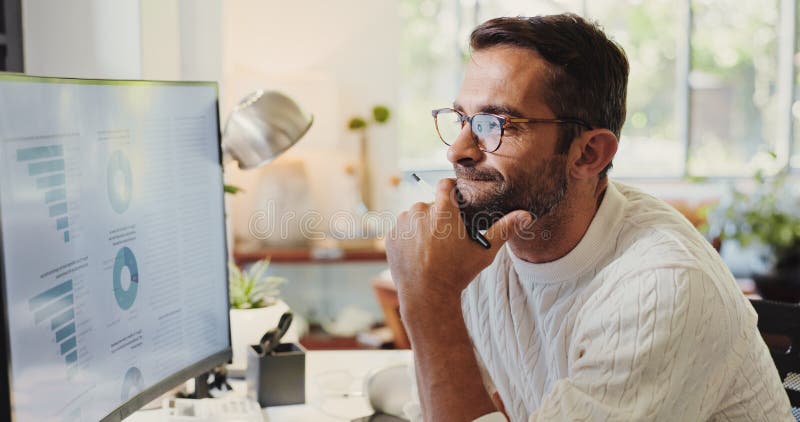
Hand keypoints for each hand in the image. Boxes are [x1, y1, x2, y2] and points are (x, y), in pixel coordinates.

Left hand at [385, 178, 531, 324]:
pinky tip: (418, 254)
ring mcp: (402, 224)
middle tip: (448, 237)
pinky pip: (402, 231)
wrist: (427, 296)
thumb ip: (504, 229)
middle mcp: (419, 211)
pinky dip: (408, 239)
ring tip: (432, 248)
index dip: (452, 193)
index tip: (456, 204)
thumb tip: (526, 215)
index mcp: (442, 209)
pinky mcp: (390, 237)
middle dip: (439, 216)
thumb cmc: (457, 273)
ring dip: (422, 226)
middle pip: (431, 204)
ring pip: (415, 217)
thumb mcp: (484, 251)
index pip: (446, 185)